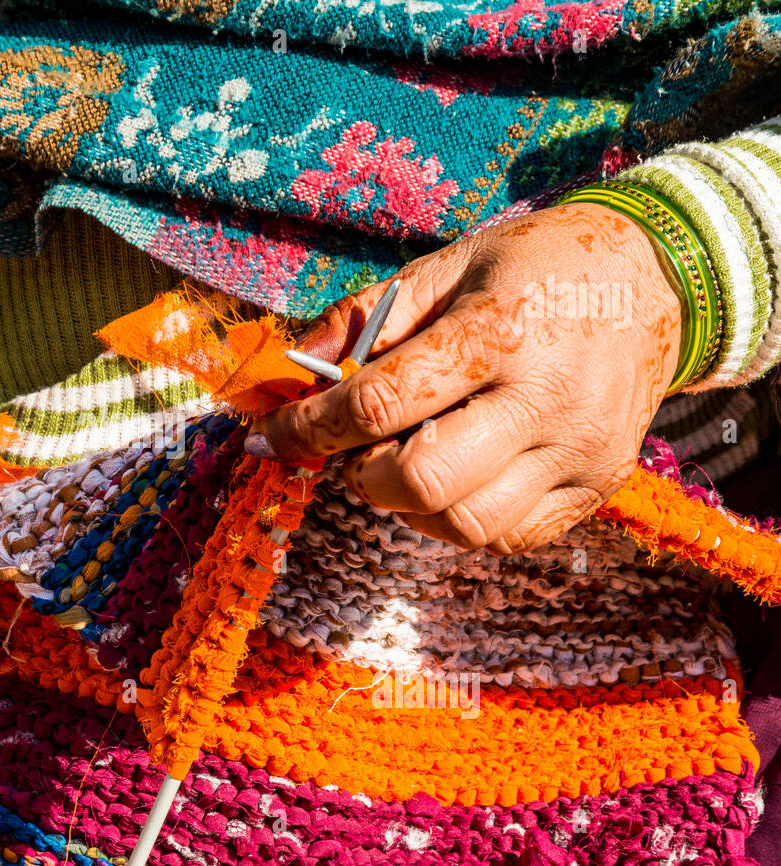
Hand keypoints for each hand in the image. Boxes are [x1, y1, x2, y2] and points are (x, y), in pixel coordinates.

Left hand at [245, 203, 682, 552]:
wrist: (658, 278)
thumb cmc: (533, 268)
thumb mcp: (444, 267)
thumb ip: (363, 318)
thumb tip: (293, 366)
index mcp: (498, 333)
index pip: (378, 404)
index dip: (307, 428)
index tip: (269, 437)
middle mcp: (545, 400)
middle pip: (421, 480)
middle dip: (360, 475)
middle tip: (354, 448)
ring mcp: (578, 452)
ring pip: (463, 523)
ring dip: (407, 504)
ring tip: (404, 460)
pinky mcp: (597, 486)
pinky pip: (506, 537)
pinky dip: (457, 519)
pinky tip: (452, 477)